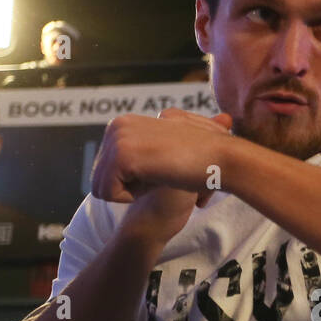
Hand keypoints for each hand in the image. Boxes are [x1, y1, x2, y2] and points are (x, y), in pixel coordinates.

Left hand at [90, 109, 232, 243]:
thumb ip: (151, 147)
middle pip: (99, 177)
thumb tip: (144, 159)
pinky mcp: (121, 155)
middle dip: (129, 187)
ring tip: (160, 178)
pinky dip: (131, 197)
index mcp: (125, 123)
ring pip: (101, 186)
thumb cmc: (204, 157)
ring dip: (131, 193)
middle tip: (162, 175)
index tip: (162, 170)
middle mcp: (117, 125)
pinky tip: (155, 182)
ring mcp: (117, 138)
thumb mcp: (174, 144)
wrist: (221, 158)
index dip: (133, 180)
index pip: (106, 167)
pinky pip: (107, 193)